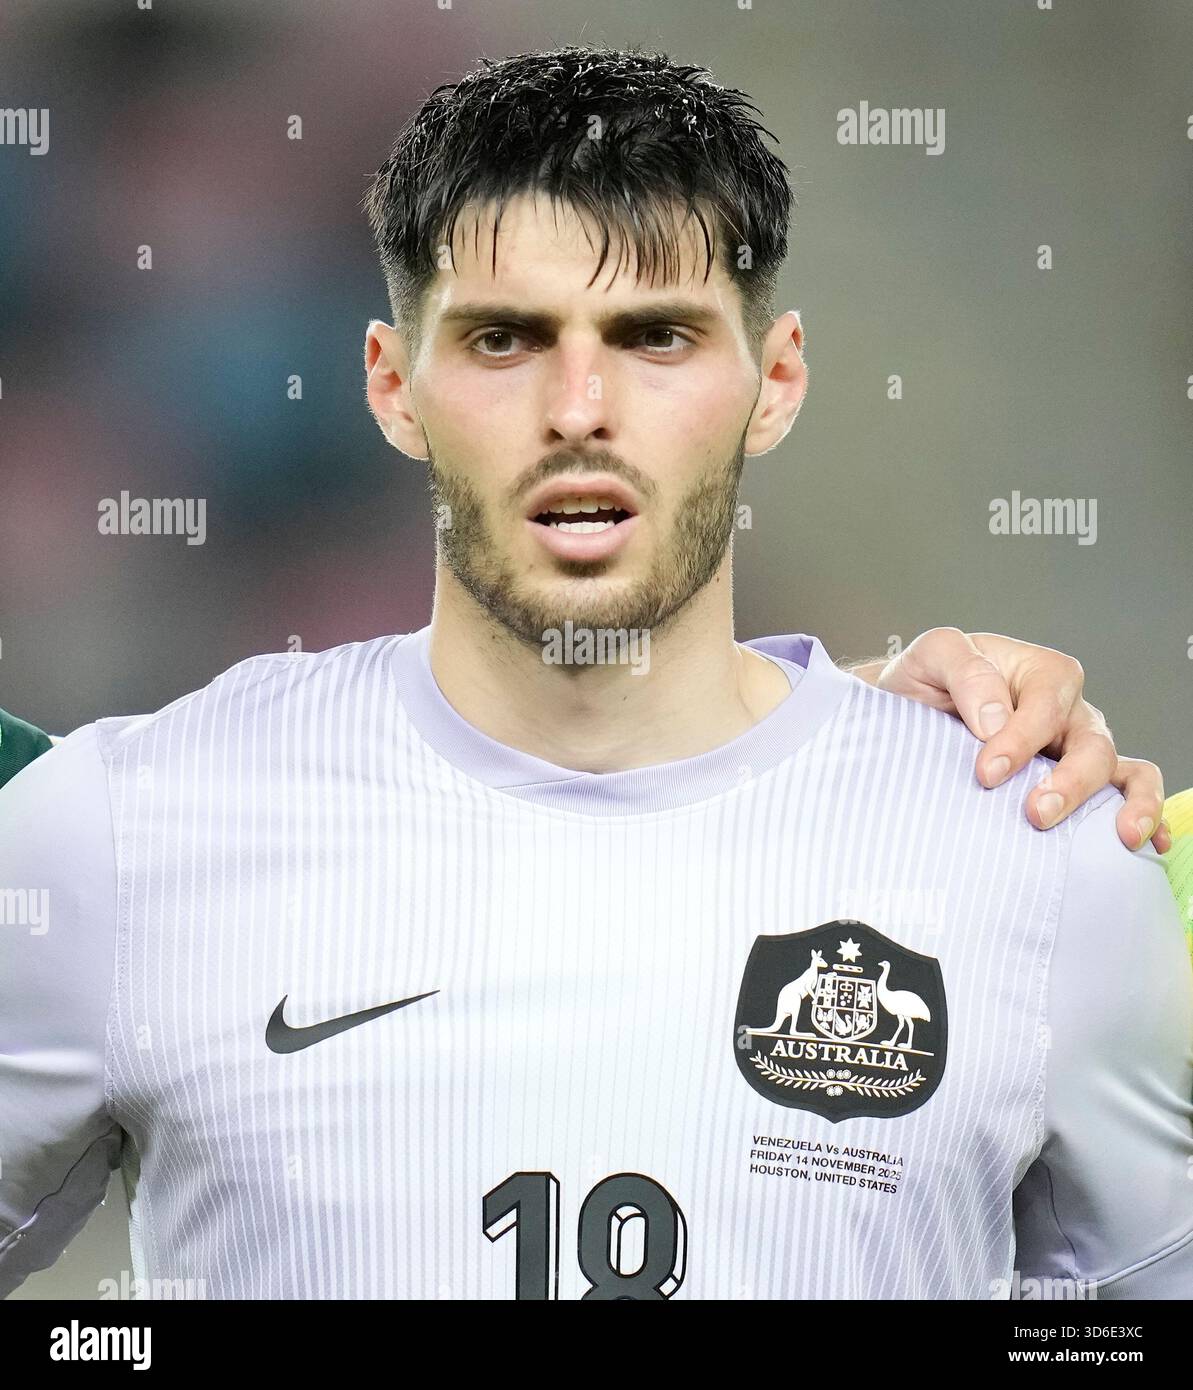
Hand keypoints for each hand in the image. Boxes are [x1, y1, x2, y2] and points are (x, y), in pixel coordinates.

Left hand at [849, 629, 1168, 852]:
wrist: (909, 710)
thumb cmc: (926, 681)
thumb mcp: (933, 656)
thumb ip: (966, 673)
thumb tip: (996, 719)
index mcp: (1039, 673)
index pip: (1046, 706)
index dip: (1021, 740)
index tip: (987, 773)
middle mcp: (1067, 711)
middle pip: (1092, 744)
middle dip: (1071, 782)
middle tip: (1036, 813)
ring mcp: (1074, 748)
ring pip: (1118, 771)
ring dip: (1125, 804)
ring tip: (1120, 836)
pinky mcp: (1072, 782)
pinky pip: (1124, 793)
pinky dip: (1143, 815)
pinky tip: (1142, 845)